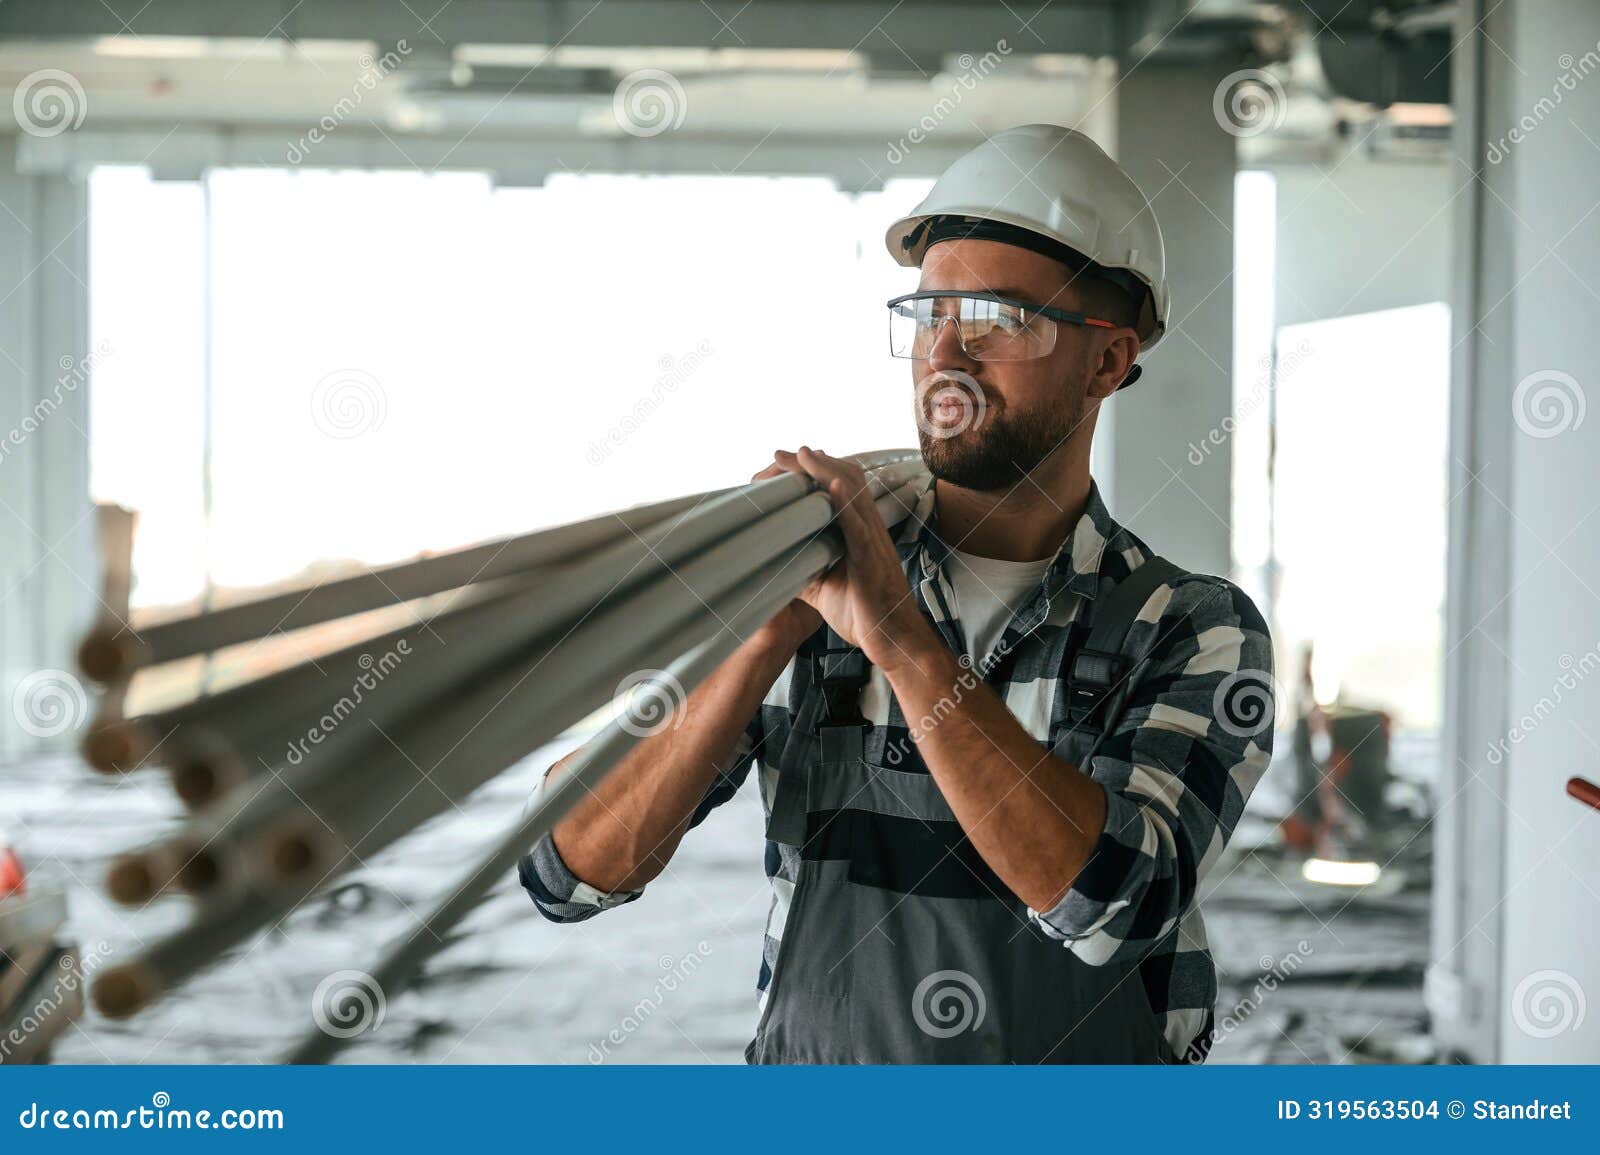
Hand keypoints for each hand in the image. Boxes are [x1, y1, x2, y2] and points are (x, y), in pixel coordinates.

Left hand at [751, 448, 936, 671]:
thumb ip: (805, 566)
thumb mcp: (825, 585)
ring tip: (803, 455)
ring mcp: (871, 542)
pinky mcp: (870, 559)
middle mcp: (867, 530)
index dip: (817, 470)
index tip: (790, 461)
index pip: (839, 489)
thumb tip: (775, 560)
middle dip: (815, 462)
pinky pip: (859, 526)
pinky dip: (846, 504)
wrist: (891, 640)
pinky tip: (832, 486)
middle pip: (845, 481)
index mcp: (858, 533)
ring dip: (826, 471)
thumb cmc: (863, 614)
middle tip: (786, 452)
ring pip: (852, 495)